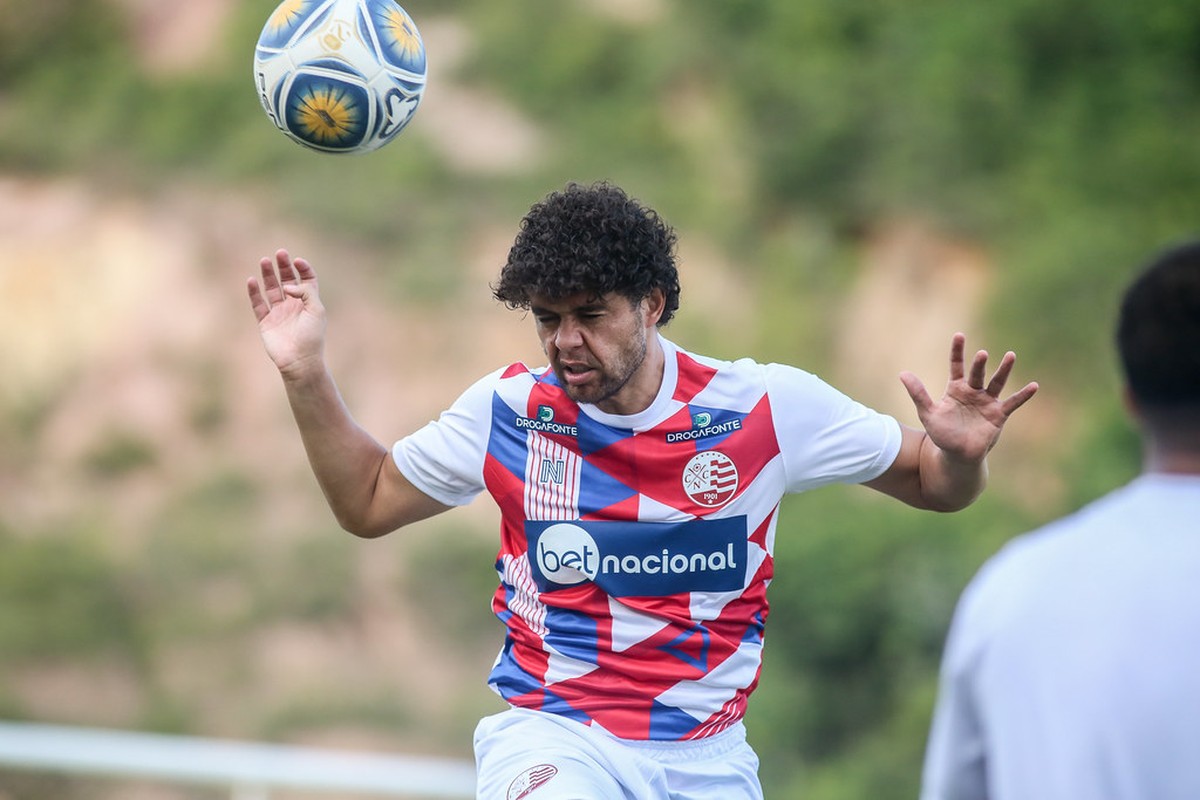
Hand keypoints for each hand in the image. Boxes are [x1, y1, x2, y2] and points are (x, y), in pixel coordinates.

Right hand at [247, 249, 326, 376]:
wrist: (299, 360)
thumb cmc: (312, 336)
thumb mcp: (316, 309)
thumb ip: (305, 292)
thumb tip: (288, 285)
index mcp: (309, 302)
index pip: (306, 280)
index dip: (302, 269)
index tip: (297, 261)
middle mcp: (293, 305)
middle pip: (287, 280)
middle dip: (283, 266)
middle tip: (280, 253)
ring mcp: (279, 313)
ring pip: (271, 289)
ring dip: (268, 275)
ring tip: (265, 260)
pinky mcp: (266, 322)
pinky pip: (258, 304)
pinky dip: (254, 292)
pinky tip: (252, 280)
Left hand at [899, 332, 1038, 463]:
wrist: (957, 455)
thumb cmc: (942, 434)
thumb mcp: (928, 414)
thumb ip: (918, 394)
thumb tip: (903, 373)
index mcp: (956, 389)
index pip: (957, 366)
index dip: (957, 352)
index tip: (959, 335)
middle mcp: (973, 392)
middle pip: (977, 373)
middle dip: (979, 364)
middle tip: (981, 355)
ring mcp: (987, 402)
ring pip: (997, 382)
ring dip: (1004, 370)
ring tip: (1010, 355)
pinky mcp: (998, 415)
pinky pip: (1012, 403)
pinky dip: (1023, 395)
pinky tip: (1034, 386)